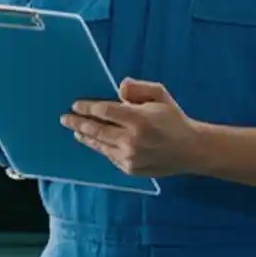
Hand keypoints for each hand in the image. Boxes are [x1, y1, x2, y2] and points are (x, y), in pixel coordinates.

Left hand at [63, 78, 201, 176]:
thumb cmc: (173, 118)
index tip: (76, 104)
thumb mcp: (161, 94)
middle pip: (96, 130)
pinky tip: (93, 141)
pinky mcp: (130, 169)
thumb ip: (138, 88)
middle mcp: (132, 140)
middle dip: (78, 123)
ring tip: (75, 130)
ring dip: (85, 137)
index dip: (88, 107)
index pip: (104, 111)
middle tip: (65, 118)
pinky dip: (99, 147)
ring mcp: (130, 157)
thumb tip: (118, 87)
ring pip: (100, 145)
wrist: (190, 150)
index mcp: (139, 119)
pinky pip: (109, 156)